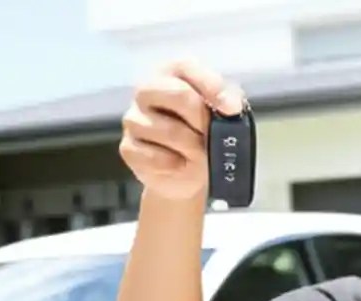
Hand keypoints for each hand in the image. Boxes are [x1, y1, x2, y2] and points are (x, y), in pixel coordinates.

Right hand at [119, 59, 245, 201]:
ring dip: (192, 148)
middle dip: (202, 119)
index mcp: (171, 74)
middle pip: (177, 94)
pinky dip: (175, 165)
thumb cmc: (206, 134)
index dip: (211, 86)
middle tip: (213, 135)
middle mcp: (147, 91)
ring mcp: (133, 119)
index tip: (232, 109)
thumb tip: (230, 108)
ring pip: (168, 130)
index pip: (186, 67)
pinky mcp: (128, 148)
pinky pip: (154, 157)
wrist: (189, 174)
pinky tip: (181, 164)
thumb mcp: (224, 114)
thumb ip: (228, 102)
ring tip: (200, 154)